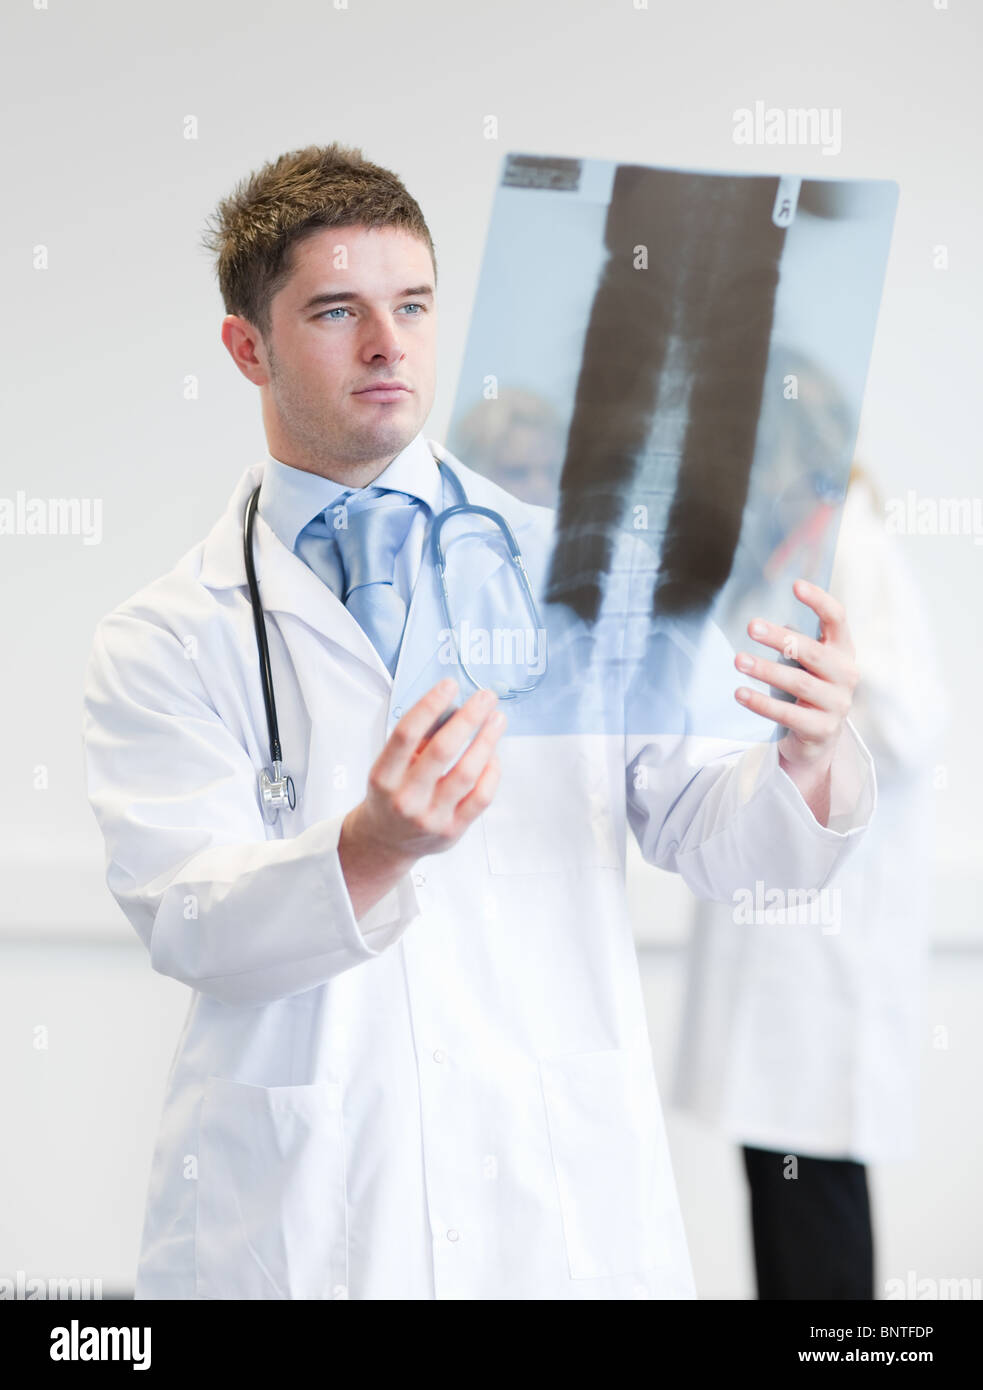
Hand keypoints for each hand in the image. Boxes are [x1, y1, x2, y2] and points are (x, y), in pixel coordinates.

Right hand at [339, 678, 504, 917]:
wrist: (384, 843)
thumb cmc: (390, 795)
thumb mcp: (390, 766)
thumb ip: (418, 739)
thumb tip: (453, 704)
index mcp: (383, 778)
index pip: (406, 734)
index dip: (429, 704)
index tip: (449, 684)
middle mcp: (405, 799)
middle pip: (442, 750)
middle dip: (468, 718)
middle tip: (485, 697)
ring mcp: (430, 818)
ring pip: (467, 773)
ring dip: (486, 741)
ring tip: (497, 720)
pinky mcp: (452, 831)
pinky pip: (480, 797)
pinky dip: (491, 772)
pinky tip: (493, 754)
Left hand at [733, 578, 857, 815]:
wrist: (818, 741)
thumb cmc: (807, 691)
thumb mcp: (807, 664)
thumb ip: (794, 642)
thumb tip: (759, 620)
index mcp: (843, 651)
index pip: (838, 619)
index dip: (819, 601)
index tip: (796, 585)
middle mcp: (846, 675)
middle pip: (813, 652)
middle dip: (780, 638)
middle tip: (751, 626)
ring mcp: (837, 704)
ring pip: (799, 683)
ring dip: (766, 670)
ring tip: (739, 660)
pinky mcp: (822, 729)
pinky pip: (788, 714)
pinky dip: (762, 704)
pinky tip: (740, 693)